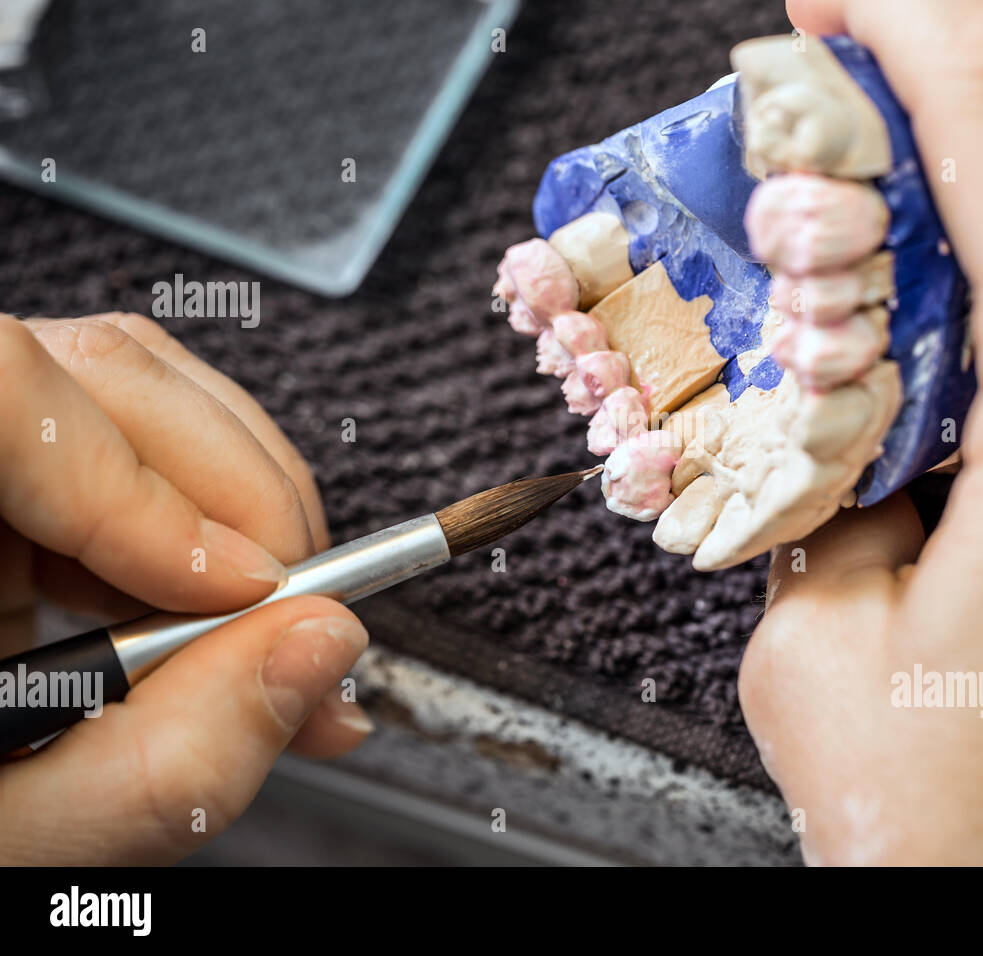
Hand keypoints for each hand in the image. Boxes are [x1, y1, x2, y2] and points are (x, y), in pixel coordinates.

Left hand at [0, 312, 372, 863]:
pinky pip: (151, 450)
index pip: (7, 397)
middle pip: (104, 376)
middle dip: (240, 494)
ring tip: (278, 630)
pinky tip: (232, 617)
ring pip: (146, 398)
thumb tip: (316, 643)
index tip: (236, 588)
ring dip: (250, 511)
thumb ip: (172, 753)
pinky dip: (222, 533)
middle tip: (298, 616)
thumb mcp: (29, 833)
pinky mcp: (33, 480)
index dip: (138, 479)